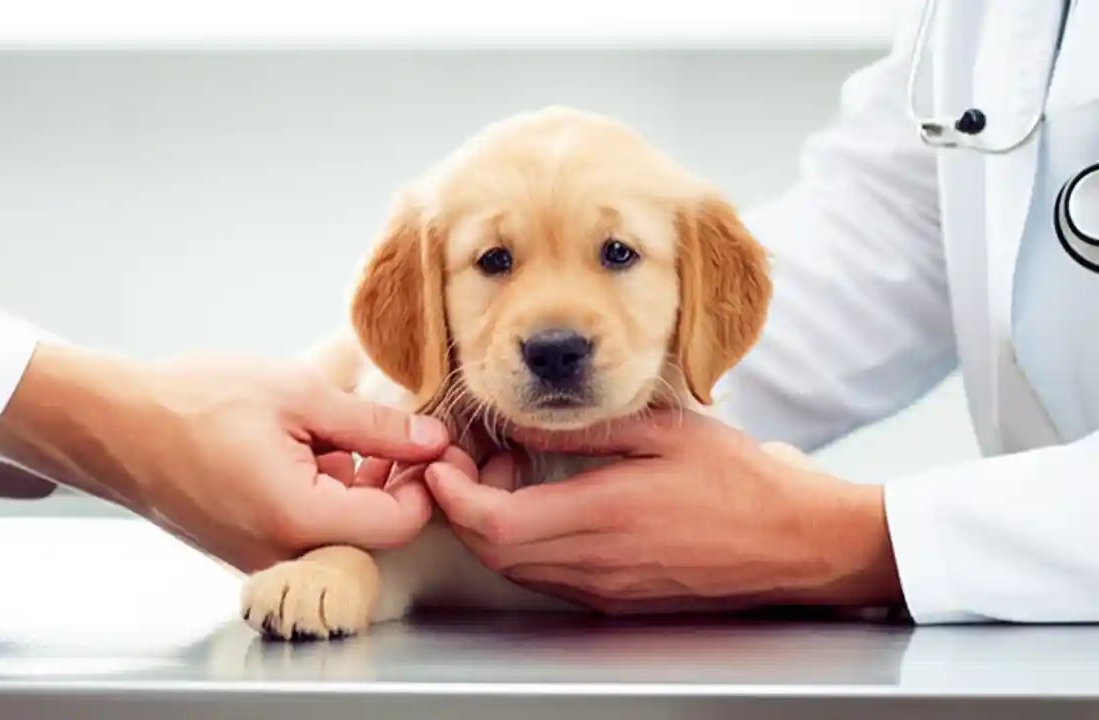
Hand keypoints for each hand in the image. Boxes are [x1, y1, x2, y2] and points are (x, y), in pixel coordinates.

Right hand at [0, 343, 450, 571]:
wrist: (113, 426)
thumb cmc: (193, 403)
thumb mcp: (298, 397)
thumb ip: (375, 426)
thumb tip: (432, 440)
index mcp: (300, 520)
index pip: (402, 521)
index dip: (423, 478)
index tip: (422, 440)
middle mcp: (283, 556)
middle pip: (373, 531)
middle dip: (387, 479)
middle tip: (375, 428)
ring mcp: (262, 561)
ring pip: (341, 531)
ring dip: (351, 485)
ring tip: (323, 433)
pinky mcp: (247, 553)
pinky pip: (307, 532)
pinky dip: (319, 495)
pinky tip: (297, 452)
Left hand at [424, 411, 901, 614]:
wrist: (796, 545)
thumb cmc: (741, 482)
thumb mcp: (663, 432)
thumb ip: (585, 431)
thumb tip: (523, 425)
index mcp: (606, 516)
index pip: (493, 524)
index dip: (452, 496)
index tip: (441, 461)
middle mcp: (597, 564)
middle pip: (492, 550)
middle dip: (461, 506)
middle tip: (467, 458)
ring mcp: (606, 588)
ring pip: (515, 566)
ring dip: (492, 524)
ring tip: (506, 473)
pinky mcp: (618, 599)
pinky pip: (548, 574)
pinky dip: (525, 540)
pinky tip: (543, 501)